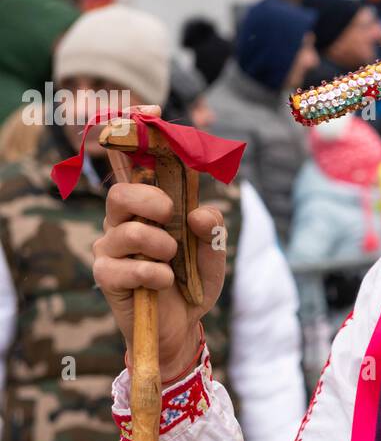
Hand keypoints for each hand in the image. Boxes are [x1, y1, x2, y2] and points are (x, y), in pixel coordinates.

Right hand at [93, 113, 227, 375]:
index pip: (136, 164)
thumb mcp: (215, 256)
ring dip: (158, 244)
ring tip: (172, 260)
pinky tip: (162, 283)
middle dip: (150, 199)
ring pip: (124, 228)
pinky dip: (151, 273)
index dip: (139, 134)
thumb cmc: (194, 283)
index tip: (154, 113)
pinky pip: (121, 266)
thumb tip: (199, 212)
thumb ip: (212, 230)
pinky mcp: (106, 276)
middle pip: (121, 191)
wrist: (183, 327)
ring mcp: (111, 247)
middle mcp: (124, 220)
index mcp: (149, 206)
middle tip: (172, 215)